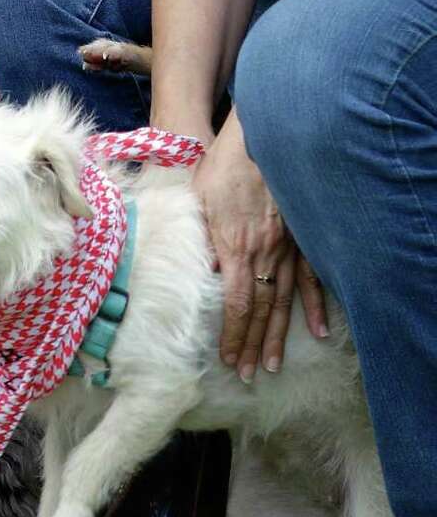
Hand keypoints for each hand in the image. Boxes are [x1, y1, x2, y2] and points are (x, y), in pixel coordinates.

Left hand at [192, 113, 327, 379]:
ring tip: (273, 365)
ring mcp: (285, 248)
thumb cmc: (221, 169)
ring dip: (278, 335)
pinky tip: (318, 329)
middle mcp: (263, 254)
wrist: (257, 141)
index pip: (236, 305)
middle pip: (260, 311)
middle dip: (252, 345)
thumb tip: (204, 277)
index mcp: (235, 248)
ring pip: (283, 301)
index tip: (228, 359)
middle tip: (248, 374)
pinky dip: (313, 305)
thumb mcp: (198, 203)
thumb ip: (201, 242)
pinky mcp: (299, 238)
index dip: (233, 335)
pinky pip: (309, 278)